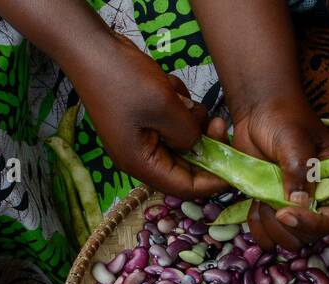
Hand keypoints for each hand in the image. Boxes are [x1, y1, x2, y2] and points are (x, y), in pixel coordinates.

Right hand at [68, 32, 225, 197]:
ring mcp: (140, 139)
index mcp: (141, 164)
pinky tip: (168, 87)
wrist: (92, 51)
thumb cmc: (124, 80)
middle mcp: (140, 158)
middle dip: (204, 145)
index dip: (213, 182)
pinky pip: (170, 123)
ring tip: (181, 96)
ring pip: (180, 141)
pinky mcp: (142, 121)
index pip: (185, 187)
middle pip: (185, 166)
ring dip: (189, 120)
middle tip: (218, 122)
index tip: (236, 166)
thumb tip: (198, 143)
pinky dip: (177, 107)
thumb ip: (188, 132)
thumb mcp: (165, 106)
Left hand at [211, 100, 328, 251]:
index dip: (314, 224)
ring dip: (272, 228)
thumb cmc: (282, 118)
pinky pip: (270, 234)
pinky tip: (254, 208)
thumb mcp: (293, 141)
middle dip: (289, 227)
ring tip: (262, 201)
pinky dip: (259, 228)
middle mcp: (322, 197)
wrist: (259, 113)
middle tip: (270, 204)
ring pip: (291, 239)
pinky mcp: (276, 207)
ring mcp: (298, 205)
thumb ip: (299, 171)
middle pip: (313, 235)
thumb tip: (301, 204)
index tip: (286, 213)